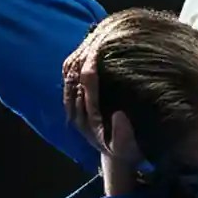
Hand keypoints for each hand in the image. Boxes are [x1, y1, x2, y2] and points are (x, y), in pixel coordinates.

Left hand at [62, 44, 145, 164]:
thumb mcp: (128, 148)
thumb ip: (123, 135)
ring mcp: (73, 111)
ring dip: (76, 62)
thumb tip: (119, 115)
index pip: (86, 90)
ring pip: (68, 82)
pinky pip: (68, 85)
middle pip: (73, 83)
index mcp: (90, 122)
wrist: (118, 156)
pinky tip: (80, 54)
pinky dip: (72, 69)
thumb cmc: (127, 149)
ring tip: (86, 43)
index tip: (98, 53)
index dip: (90, 71)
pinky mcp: (74, 108)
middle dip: (81, 62)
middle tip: (92, 41)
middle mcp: (77, 116)